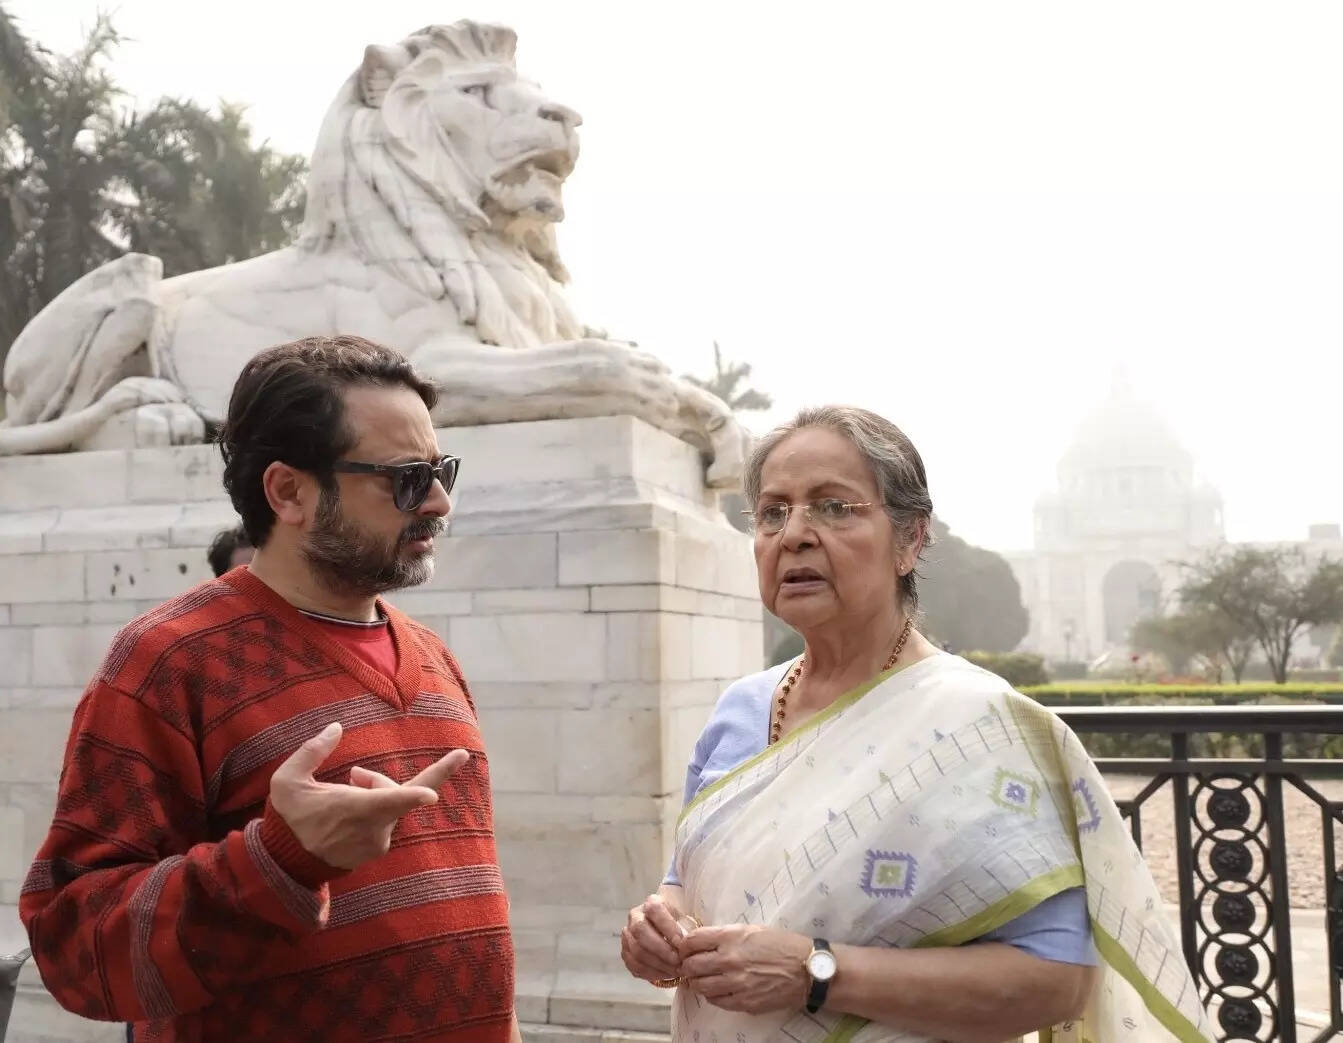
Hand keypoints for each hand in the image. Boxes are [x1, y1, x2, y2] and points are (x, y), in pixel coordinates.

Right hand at [269, 722, 468, 869]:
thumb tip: (336, 727)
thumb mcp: (287, 779)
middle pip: (397, 792)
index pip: (391, 800)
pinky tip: (348, 816)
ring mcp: (377, 843)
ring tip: (345, 794)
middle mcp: (371, 829)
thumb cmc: (286, 816)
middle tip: (352, 773)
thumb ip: (312, 751)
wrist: (286, 862)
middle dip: (378, 780)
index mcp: (355, 809)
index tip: (433, 794)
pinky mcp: (376, 851)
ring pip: (391, 807)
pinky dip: (373, 812)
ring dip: (373, 796)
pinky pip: (385, 822)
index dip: (414, 795)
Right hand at [620, 893, 688, 983]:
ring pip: (637, 951)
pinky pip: (634, 965)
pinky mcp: (626, 952)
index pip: (654, 910)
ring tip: (675, 971)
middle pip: (641, 931)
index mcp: (651, 902)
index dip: (667, 927)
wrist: (668, 932)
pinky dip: (651, 973)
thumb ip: (687, 924)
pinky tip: (666, 974)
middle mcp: (635, 916)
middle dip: (661, 950)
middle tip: (678, 962)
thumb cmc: (680, 923)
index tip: (681, 943)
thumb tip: (690, 942)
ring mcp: (628, 934)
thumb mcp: (686, 917)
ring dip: (658, 964)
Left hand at [678, 924, 811, 1013]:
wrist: (806, 969)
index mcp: (731, 937)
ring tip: (703, 978)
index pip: (692, 941)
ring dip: (698, 982)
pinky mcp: (743, 1002)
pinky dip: (712, 995)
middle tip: (691, 965)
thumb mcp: (751, 930)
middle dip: (687, 965)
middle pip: (691, 965)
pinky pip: (716, 1001)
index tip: (686, 948)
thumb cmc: (781, 944)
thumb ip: (725, 936)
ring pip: (700, 986)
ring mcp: (735, 983)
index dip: (685, 945)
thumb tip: (702, 942)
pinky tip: (719, 989)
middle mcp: (729, 960)